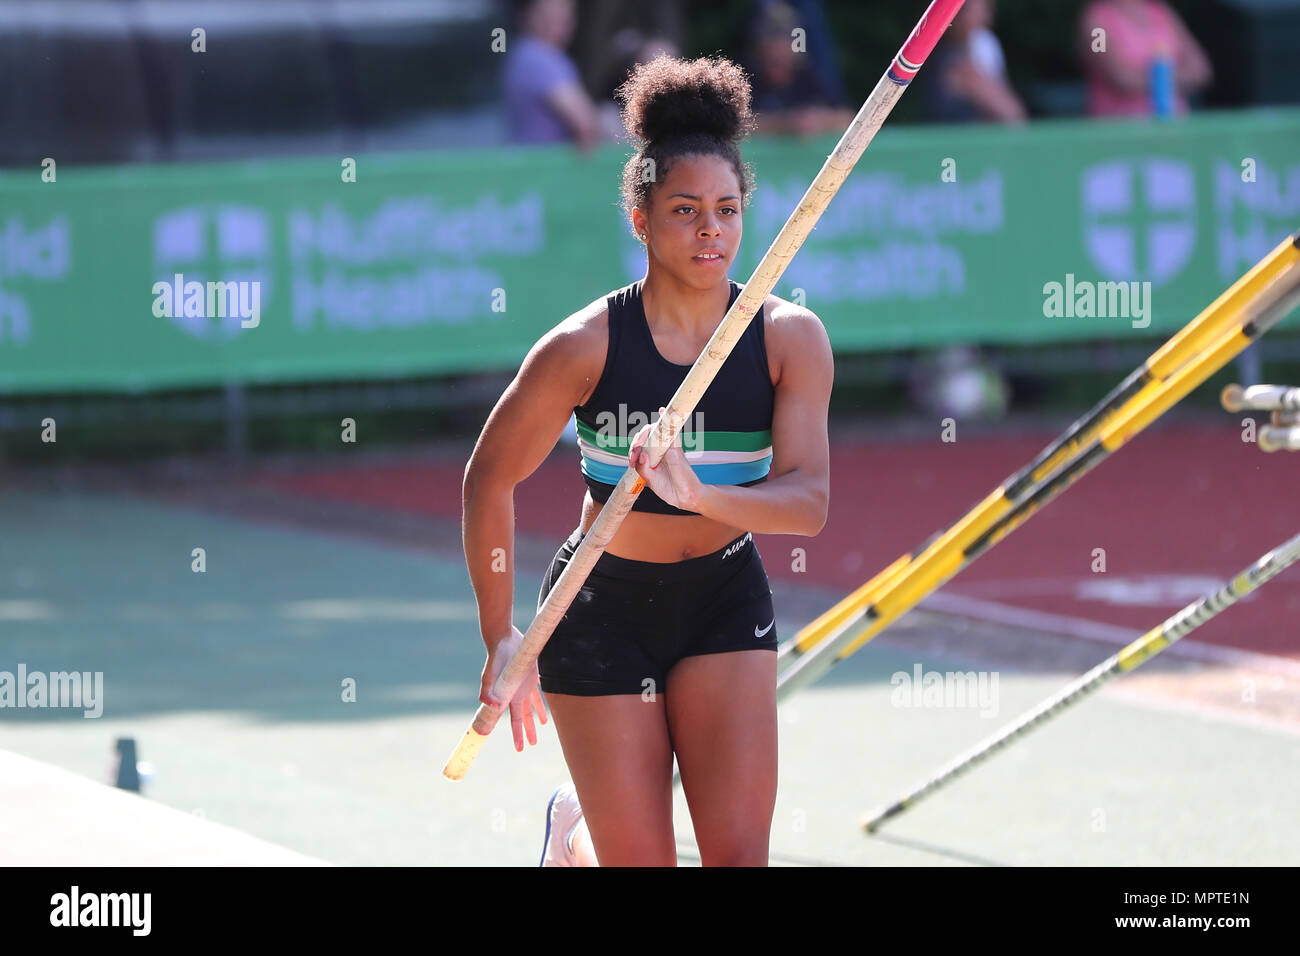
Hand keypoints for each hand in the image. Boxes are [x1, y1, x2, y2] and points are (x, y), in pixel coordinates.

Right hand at [480, 626, 547, 751]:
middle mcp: (516, 693)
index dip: (517, 735)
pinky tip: (546, 706)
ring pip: (532, 705)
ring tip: (542, 726)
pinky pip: (538, 690)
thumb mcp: (491, 674)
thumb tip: (490, 705)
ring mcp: (524, 684)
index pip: (514, 720)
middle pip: (523, 716)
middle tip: (532, 744)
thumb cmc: (496, 657)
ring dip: (536, 716)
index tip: (520, 749)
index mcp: (508, 696)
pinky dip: (541, 699)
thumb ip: (487, 689)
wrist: (502, 639)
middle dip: (527, 731)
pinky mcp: (531, 674)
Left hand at [629, 406, 702, 511]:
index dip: (633, 449)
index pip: (639, 446)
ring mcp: (667, 448)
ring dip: (649, 428)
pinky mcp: (677, 448)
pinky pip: (673, 431)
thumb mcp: (650, 480)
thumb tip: (641, 454)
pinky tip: (663, 412)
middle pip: (646, 436)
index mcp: (649, 458)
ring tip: (646, 432)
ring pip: (657, 430)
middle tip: (637, 450)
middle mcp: (658, 450)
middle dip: (638, 439)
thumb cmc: (668, 489)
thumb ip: (643, 468)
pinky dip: (668, 420)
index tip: (632, 461)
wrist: (686, 496)